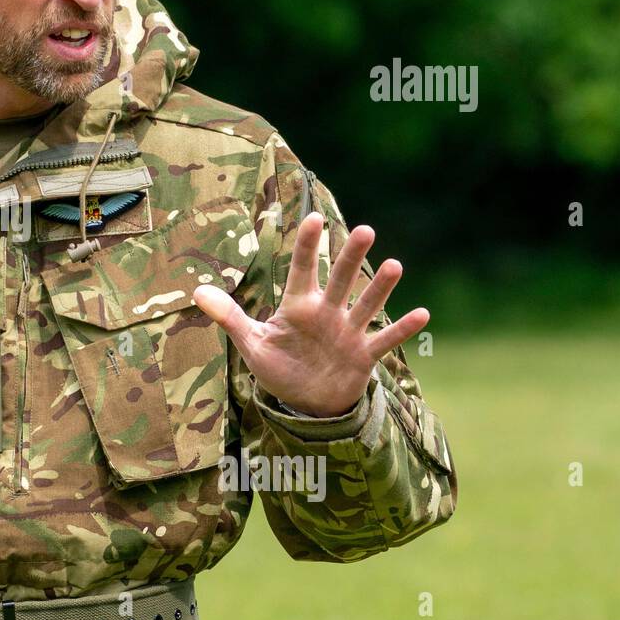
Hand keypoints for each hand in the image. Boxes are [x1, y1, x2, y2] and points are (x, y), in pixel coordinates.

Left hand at [192, 212, 428, 416]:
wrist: (305, 402)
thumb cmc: (280, 367)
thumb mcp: (251, 343)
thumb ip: (229, 316)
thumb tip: (196, 291)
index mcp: (298, 306)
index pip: (301, 269)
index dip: (306, 245)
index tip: (312, 217)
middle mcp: (327, 312)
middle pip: (339, 279)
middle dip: (350, 257)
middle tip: (364, 230)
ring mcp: (348, 332)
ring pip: (366, 304)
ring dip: (380, 287)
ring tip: (395, 265)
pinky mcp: (363, 356)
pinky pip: (384, 340)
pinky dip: (401, 329)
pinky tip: (422, 313)